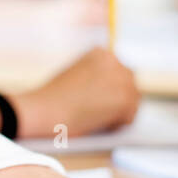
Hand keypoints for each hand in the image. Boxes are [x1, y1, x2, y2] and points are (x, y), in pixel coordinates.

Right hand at [14, 47, 139, 138]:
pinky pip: (130, 117)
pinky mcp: (125, 99)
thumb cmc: (53, 98)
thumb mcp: (76, 76)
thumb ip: (95, 78)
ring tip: (96, 119)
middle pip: (130, 84)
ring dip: (119, 113)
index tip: (97, 100)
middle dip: (119, 99)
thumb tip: (112, 93)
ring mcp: (122, 79)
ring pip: (133, 101)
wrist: (44, 109)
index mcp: (101, 53)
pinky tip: (98, 123)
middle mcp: (115, 61)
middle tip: (101, 113)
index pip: (119, 71)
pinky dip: (117, 125)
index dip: (110, 88)